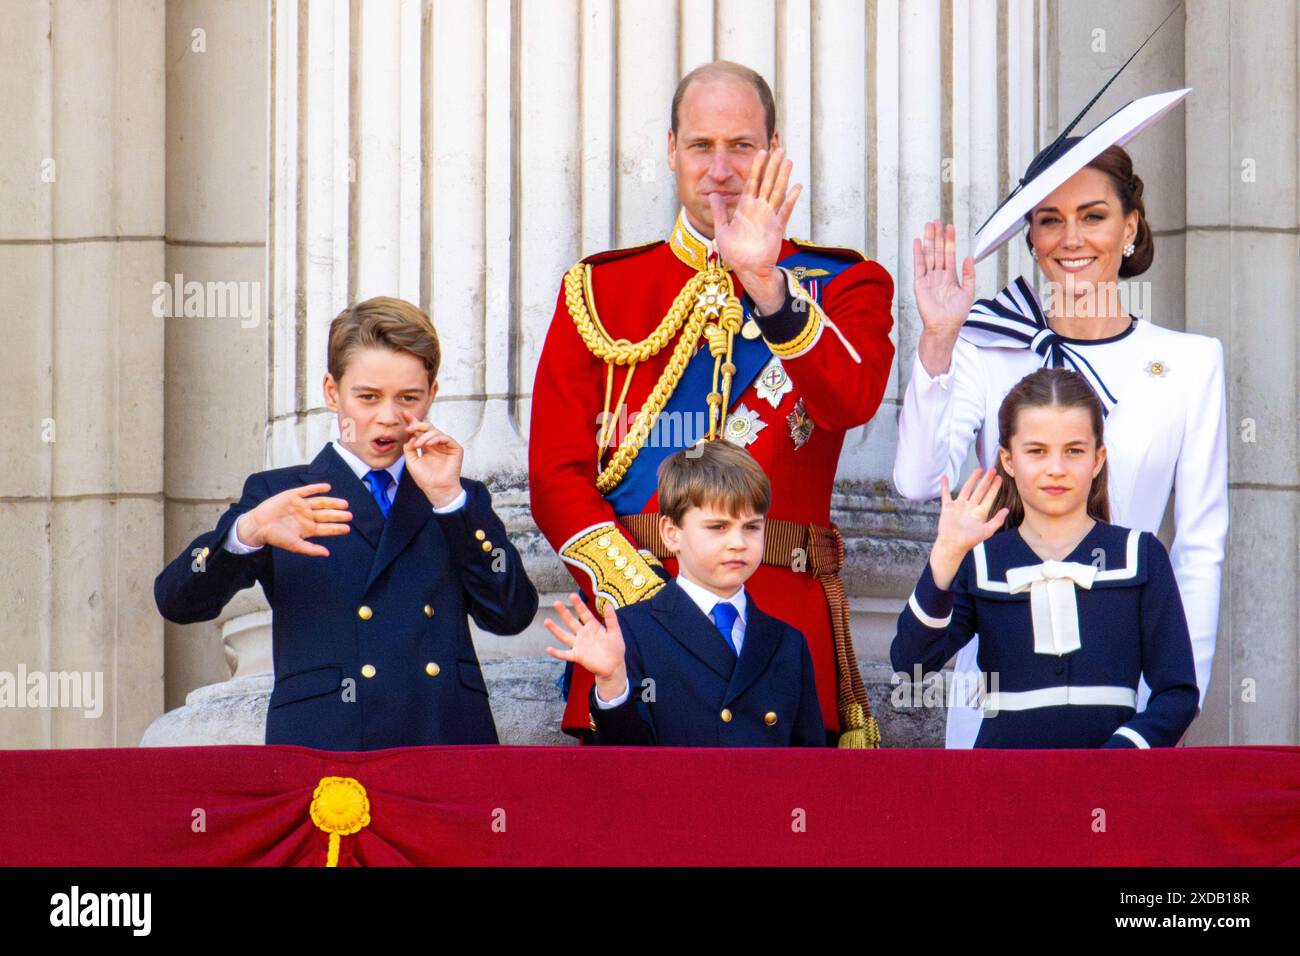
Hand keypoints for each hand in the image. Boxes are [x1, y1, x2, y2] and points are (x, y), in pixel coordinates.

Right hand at [237, 483, 351, 556]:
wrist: (258, 526)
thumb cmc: (276, 537)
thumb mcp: (294, 545)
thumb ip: (310, 549)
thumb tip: (327, 554)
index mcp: (308, 528)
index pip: (326, 528)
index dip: (336, 528)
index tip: (347, 528)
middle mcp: (306, 515)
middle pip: (326, 514)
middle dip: (337, 515)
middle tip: (349, 515)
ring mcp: (300, 505)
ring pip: (320, 502)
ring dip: (332, 502)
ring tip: (344, 503)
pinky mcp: (292, 496)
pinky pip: (307, 490)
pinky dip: (316, 488)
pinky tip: (327, 487)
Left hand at [401, 408, 463, 506]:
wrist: (437, 490)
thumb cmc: (425, 479)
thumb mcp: (411, 462)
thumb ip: (409, 448)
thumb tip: (409, 437)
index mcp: (427, 447)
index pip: (420, 432)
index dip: (413, 422)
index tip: (404, 413)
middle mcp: (437, 444)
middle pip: (428, 428)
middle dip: (418, 425)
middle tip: (409, 428)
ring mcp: (446, 446)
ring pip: (435, 432)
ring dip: (425, 435)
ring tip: (418, 444)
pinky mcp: (455, 448)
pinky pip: (445, 438)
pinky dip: (436, 438)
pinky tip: (429, 443)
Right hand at [543, 593, 627, 694]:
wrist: (614, 666)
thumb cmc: (615, 649)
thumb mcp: (615, 632)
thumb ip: (611, 619)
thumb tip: (609, 604)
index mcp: (593, 627)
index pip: (584, 613)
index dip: (578, 605)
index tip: (572, 596)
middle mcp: (583, 634)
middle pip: (571, 621)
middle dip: (564, 613)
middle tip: (556, 603)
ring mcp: (579, 645)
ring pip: (564, 636)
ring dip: (555, 629)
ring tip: (546, 621)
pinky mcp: (577, 656)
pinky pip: (565, 654)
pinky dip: (556, 653)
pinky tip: (548, 649)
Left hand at [713, 147, 801, 312]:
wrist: (747, 269)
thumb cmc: (734, 253)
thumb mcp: (722, 229)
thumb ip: (719, 211)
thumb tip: (712, 194)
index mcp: (746, 208)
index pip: (752, 182)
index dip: (757, 167)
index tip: (761, 152)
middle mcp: (759, 209)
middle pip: (767, 182)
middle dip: (773, 165)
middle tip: (779, 148)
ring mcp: (769, 216)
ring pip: (777, 191)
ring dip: (783, 176)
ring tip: (788, 161)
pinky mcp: (777, 227)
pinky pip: (785, 210)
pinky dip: (791, 199)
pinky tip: (797, 187)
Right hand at [913, 219, 976, 375]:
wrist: (944, 326)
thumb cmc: (957, 313)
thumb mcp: (968, 292)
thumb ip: (969, 274)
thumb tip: (969, 257)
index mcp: (950, 276)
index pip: (949, 254)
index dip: (949, 240)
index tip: (949, 227)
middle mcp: (939, 275)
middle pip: (937, 251)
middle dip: (937, 235)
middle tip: (937, 221)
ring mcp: (929, 278)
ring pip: (929, 254)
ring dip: (928, 240)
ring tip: (929, 226)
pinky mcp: (920, 283)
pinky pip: (918, 265)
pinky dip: (918, 253)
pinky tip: (918, 242)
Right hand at [929, 468, 1008, 588]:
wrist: (952, 545)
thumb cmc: (969, 541)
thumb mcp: (987, 531)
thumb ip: (997, 520)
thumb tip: (1007, 510)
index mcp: (980, 513)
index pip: (989, 497)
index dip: (994, 487)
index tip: (999, 478)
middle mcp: (970, 508)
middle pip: (980, 490)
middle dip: (986, 480)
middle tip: (992, 470)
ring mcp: (959, 506)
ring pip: (966, 489)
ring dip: (972, 479)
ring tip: (978, 469)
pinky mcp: (948, 508)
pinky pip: (946, 494)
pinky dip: (945, 486)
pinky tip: (944, 477)